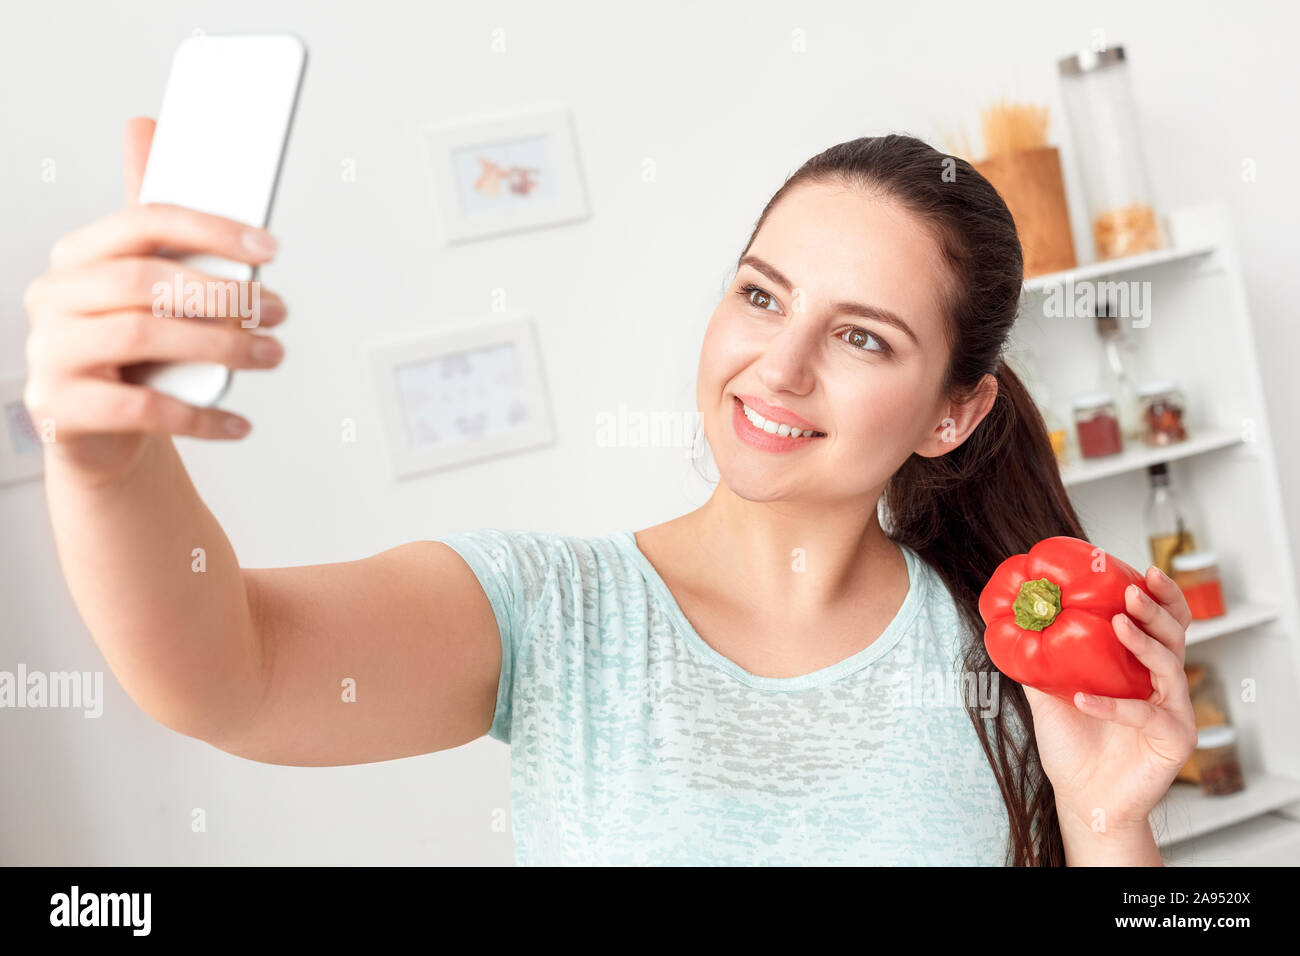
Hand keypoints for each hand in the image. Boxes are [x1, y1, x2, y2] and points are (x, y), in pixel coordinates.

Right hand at [22, 117, 288, 483]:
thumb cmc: (135, 352)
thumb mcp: (153, 288)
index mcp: (78, 257)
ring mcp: (51, 354)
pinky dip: (200, 415)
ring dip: (220, 346)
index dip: (210, 230)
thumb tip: (147, 128)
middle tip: (276, 310)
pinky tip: (239, 421)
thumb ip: (159, 225)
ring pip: (142, 337)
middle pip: (144, 281)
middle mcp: (54, 298)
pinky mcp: (62, 409)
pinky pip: (142, 408)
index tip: (268, 247)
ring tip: (269, 354)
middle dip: (223, 293)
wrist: (102, 433)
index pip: (143, 222)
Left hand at [1022, 565, 1197, 834]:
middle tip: (1132, 590)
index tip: (1143, 570)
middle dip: (1157, 609)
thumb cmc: (1072, 747)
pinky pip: (1145, 714)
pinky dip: (1113, 705)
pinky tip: (1084, 699)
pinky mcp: (1174, 739)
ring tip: (1119, 623)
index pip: (1162, 623)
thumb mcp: (1048, 695)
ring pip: (1171, 666)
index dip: (1161, 595)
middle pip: (1175, 635)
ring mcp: (1173, 711)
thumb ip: (1039, 661)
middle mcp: (1163, 684)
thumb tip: (1013, 622)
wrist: (1081, 798)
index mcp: (1141, 667)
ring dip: (1144, 642)